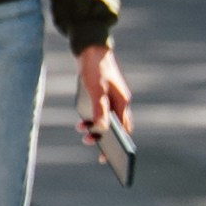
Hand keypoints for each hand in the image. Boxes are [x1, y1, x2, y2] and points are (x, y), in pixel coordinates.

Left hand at [77, 42, 132, 157]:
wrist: (89, 46)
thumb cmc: (94, 67)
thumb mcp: (95, 90)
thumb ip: (100, 110)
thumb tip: (101, 130)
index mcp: (122, 102)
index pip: (124, 130)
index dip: (118, 146)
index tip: (107, 158)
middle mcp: (120, 101)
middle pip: (116, 127)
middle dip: (105, 139)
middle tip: (89, 143)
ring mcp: (112, 97)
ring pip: (107, 119)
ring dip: (95, 127)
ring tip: (81, 130)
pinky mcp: (103, 92)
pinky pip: (100, 111)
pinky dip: (92, 118)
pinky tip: (81, 120)